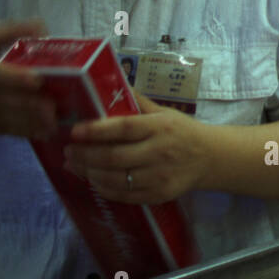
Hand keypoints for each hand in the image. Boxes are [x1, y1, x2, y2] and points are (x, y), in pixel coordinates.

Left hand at [61, 90, 206, 204]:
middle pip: (114, 157)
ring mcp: (159, 176)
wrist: (210, 158)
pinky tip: (93, 181)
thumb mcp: (165, 112)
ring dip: (89, 174)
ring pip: (116, 179)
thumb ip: (138, 102)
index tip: (75, 131)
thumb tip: (111, 83)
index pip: (124, 128)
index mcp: (160, 127)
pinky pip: (125, 195)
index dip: (97, 130)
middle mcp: (160, 152)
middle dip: (85, 155)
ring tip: (74, 166)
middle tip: (67, 151)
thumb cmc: (182, 131)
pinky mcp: (159, 194)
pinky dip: (104, 189)